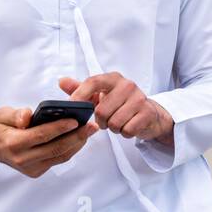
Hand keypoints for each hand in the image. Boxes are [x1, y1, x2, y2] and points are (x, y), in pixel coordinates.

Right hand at [0, 106, 98, 178]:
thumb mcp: (0, 114)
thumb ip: (15, 115)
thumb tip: (28, 115)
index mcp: (13, 144)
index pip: (41, 136)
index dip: (60, 128)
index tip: (76, 120)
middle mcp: (22, 159)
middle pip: (56, 149)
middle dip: (77, 137)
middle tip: (92, 125)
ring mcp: (30, 168)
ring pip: (60, 156)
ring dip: (78, 144)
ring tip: (90, 130)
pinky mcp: (36, 171)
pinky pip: (57, 159)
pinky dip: (70, 149)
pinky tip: (79, 137)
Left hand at [58, 73, 173, 145]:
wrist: (149, 114)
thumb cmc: (120, 103)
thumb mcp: (100, 94)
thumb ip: (80, 89)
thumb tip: (62, 81)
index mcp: (113, 78)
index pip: (92, 82)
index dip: (80, 95)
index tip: (73, 106)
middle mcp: (127, 85)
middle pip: (101, 110)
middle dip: (101, 121)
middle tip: (106, 119)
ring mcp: (139, 98)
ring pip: (114, 123)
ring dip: (113, 128)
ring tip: (118, 121)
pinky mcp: (148, 113)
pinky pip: (127, 130)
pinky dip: (125, 133)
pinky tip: (128, 126)